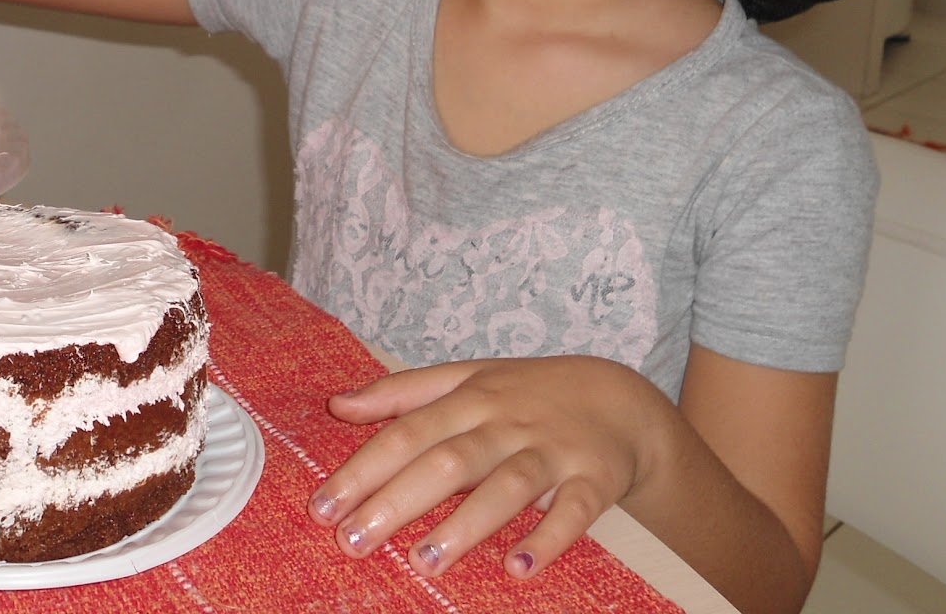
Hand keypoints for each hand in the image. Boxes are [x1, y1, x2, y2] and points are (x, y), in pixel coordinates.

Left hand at [309, 356, 669, 579]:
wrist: (621, 398)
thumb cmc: (529, 393)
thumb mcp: (467, 377)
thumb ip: (402, 392)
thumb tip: (338, 406)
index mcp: (470, 398)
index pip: (407, 433)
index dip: (363, 469)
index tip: (323, 506)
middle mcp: (507, 423)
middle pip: (448, 461)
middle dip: (397, 502)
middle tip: (354, 542)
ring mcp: (552, 451)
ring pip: (506, 486)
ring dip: (465, 525)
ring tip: (424, 562)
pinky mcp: (595, 479)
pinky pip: (574, 512)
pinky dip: (548, 538)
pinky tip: (519, 568)